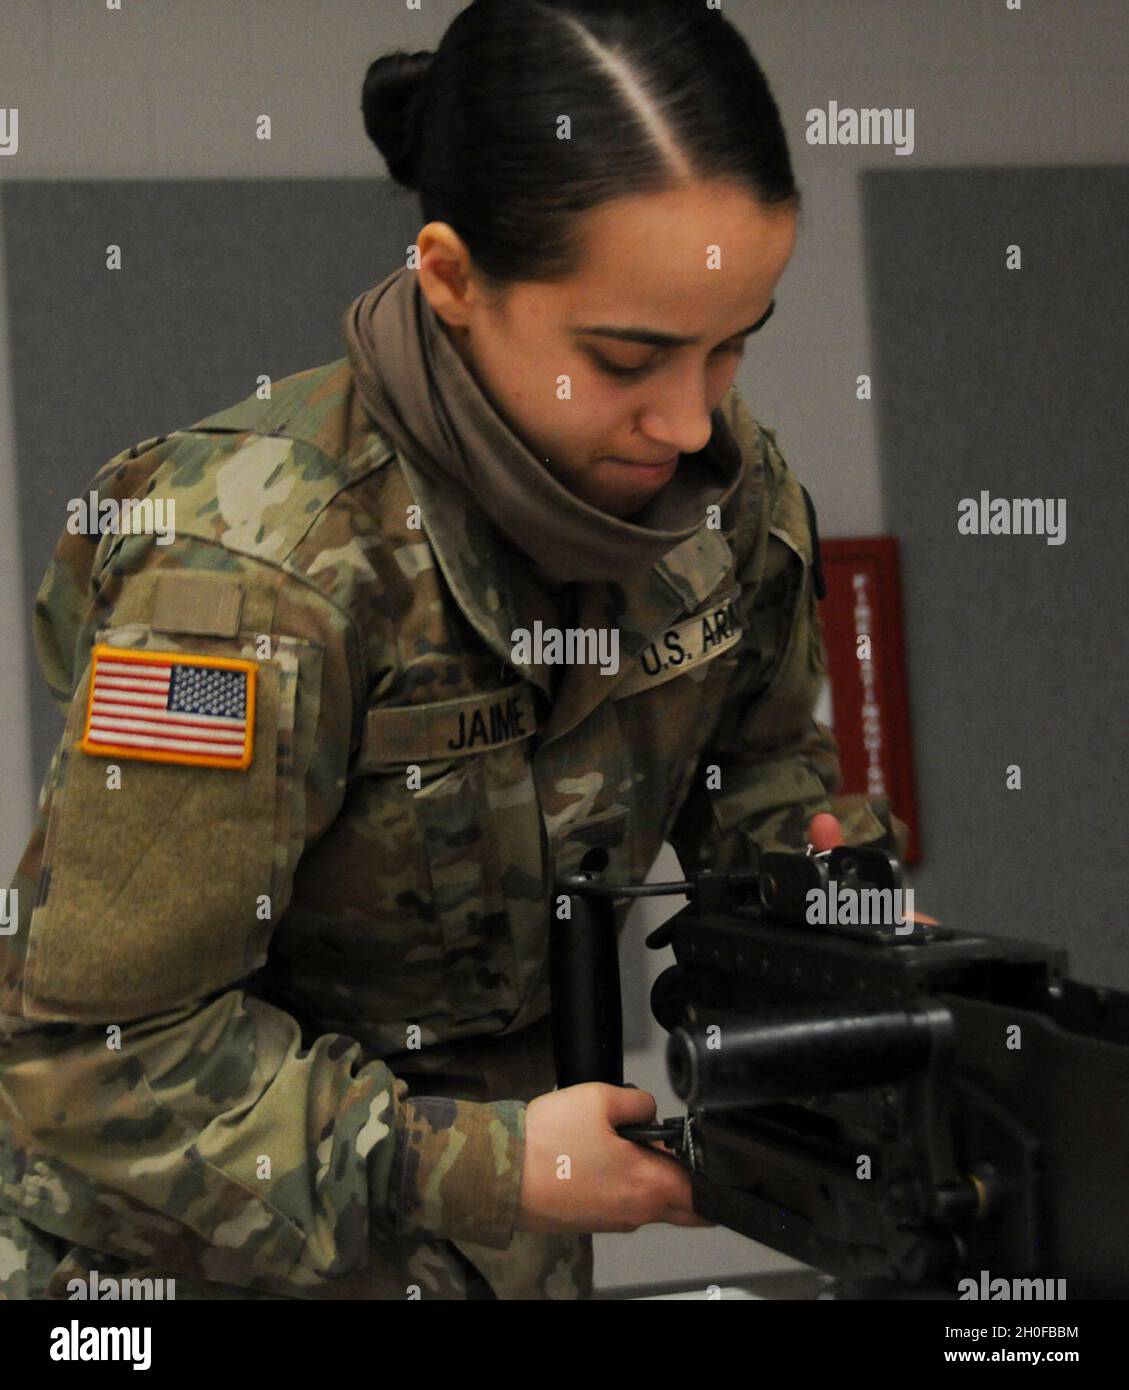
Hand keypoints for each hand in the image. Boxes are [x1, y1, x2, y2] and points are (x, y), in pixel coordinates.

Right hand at [515, 1082, 715, 1234]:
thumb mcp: (600, 1098)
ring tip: (620, 1142)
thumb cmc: (548, 1141)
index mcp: (649, 1185)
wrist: (499, 1173)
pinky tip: (596, 1157)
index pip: (704, 1196)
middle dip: (685, 1180)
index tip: (702, 1152)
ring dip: (648, 1178)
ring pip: (648, 1202)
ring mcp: (611, 1222)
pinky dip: (620, 1184)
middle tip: (666, 1147)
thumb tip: (648, 1110)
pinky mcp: (589, 1221)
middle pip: (681, 1206)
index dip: (712, 1174)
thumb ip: (639, 1102)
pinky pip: (620, 1204)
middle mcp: (636, 1213)